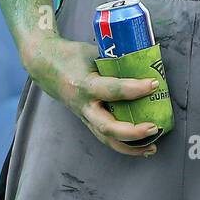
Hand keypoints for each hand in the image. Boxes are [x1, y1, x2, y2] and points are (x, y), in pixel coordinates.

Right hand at [23, 35, 161, 155]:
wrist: (45, 66)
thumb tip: (146, 63)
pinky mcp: (87, 121)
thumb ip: (116, 61)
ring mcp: (84, 116)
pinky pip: (105, 137)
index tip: (153, 84)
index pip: (112, 90)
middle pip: (107, 126)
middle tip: (155, 127)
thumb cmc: (71, 56)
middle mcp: (83, 105)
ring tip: (153, 146)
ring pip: (106, 139)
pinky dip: (123, 145)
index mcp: (84, 84)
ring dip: (130, 146)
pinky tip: (141, 147)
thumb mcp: (93, 53)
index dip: (134, 89)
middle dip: (132, 132)